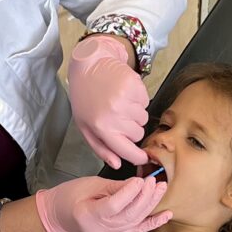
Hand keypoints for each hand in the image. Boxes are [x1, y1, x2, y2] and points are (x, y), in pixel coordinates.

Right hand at [35, 174, 169, 231]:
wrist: (58, 214)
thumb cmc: (70, 196)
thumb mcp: (90, 185)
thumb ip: (115, 187)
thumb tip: (138, 183)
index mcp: (88, 215)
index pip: (114, 206)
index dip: (129, 193)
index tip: (140, 179)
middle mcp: (100, 230)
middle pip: (128, 215)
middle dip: (144, 197)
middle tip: (154, 181)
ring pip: (135, 221)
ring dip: (151, 205)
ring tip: (161, 189)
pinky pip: (137, 230)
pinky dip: (152, 223)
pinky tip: (166, 215)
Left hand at [67, 35, 150, 168]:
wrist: (89, 67)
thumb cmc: (86, 98)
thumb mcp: (86, 127)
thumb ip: (101, 148)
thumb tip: (118, 164)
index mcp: (102, 128)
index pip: (127, 151)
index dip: (138, 157)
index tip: (143, 158)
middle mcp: (115, 115)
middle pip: (138, 134)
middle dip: (131, 128)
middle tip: (118, 117)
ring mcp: (126, 100)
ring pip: (144, 119)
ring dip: (134, 113)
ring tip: (119, 103)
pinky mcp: (135, 86)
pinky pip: (146, 102)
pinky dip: (138, 100)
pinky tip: (124, 93)